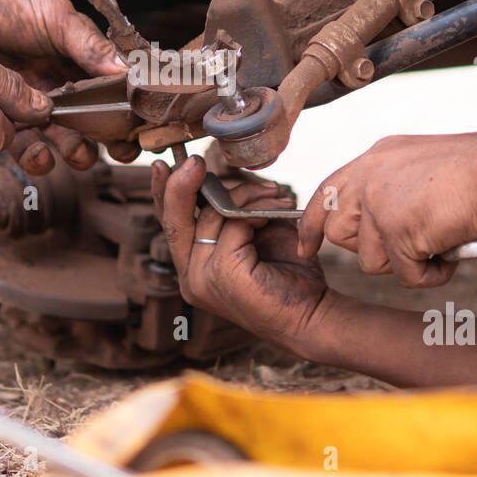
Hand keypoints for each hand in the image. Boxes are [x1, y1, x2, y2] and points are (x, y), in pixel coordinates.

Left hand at [0, 0, 127, 174]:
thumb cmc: (1, 3)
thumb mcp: (54, 16)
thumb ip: (89, 45)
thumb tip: (126, 71)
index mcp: (77, 57)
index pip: (113, 87)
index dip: (128, 108)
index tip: (141, 126)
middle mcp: (59, 83)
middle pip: (94, 120)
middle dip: (109, 139)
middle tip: (119, 151)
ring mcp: (32, 102)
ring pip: (63, 138)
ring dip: (76, 151)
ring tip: (77, 153)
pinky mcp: (4, 117)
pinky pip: (25, 146)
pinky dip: (36, 156)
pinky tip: (40, 154)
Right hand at [152, 156, 333, 351]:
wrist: (314, 315)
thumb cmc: (289, 276)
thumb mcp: (253, 236)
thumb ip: (231, 216)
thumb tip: (220, 183)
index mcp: (194, 269)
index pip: (170, 226)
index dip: (163, 194)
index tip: (166, 165)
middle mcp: (191, 277)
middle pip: (173, 220)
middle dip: (179, 186)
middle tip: (194, 162)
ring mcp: (203, 279)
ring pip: (211, 215)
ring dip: (246, 196)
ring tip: (275, 196)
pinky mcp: (223, 273)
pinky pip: (233, 223)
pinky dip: (257, 210)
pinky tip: (279, 212)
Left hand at [297, 131, 476, 288]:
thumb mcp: (419, 165)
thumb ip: (394, 187)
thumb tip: (387, 223)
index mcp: (373, 160)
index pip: (324, 194)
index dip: (313, 225)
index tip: (307, 246)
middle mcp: (368, 180)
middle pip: (339, 234)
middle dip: (371, 249)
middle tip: (408, 243)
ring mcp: (379, 206)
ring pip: (371, 262)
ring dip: (407, 263)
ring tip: (439, 244)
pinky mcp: (397, 232)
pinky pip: (406, 276)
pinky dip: (432, 274)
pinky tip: (450, 254)